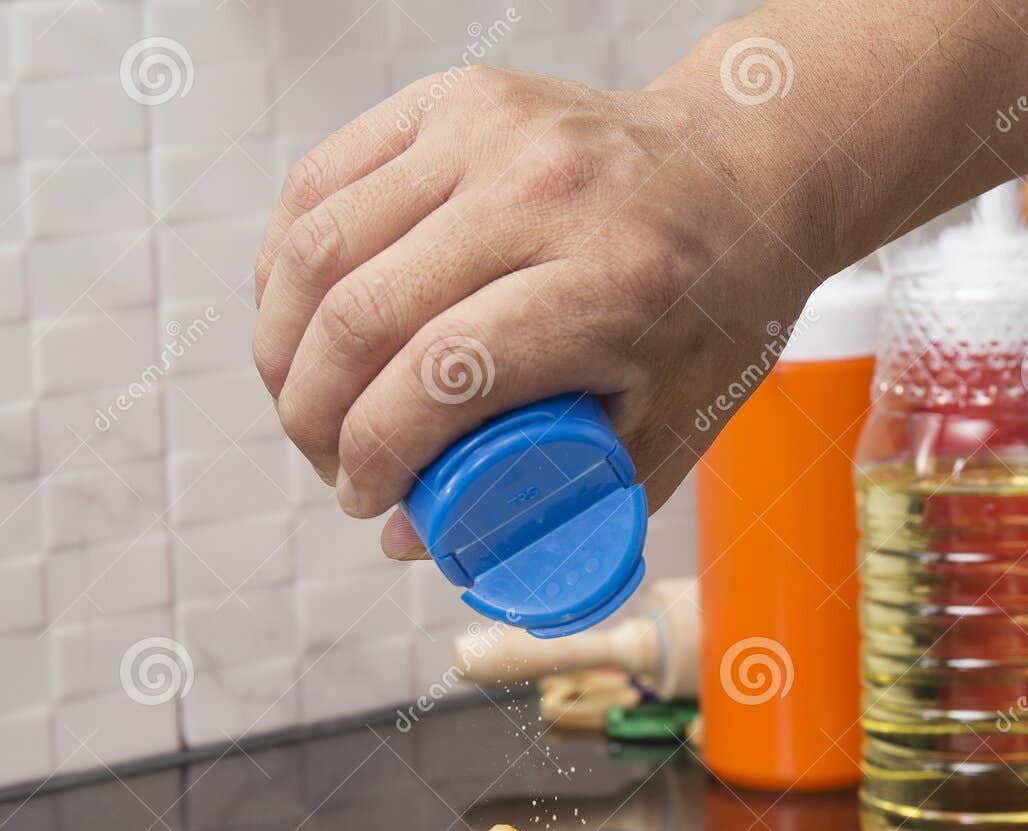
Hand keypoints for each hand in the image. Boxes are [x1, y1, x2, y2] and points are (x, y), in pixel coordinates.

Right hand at [253, 63, 833, 557]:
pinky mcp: (449, 97)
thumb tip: (403, 536)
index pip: (440, 377)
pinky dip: (286, 262)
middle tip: (327, 464)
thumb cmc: (710, 317)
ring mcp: (489, 130)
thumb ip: (550, 505)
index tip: (363, 497)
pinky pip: (322, 180)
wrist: (744, 174)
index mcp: (612, 287)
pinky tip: (300, 320)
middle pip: (364, 315)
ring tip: (302, 404)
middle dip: (313, 415)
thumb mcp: (666, 432)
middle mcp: (544, 194)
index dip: (373, 455)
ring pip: (321, 245)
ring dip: (283, 344)